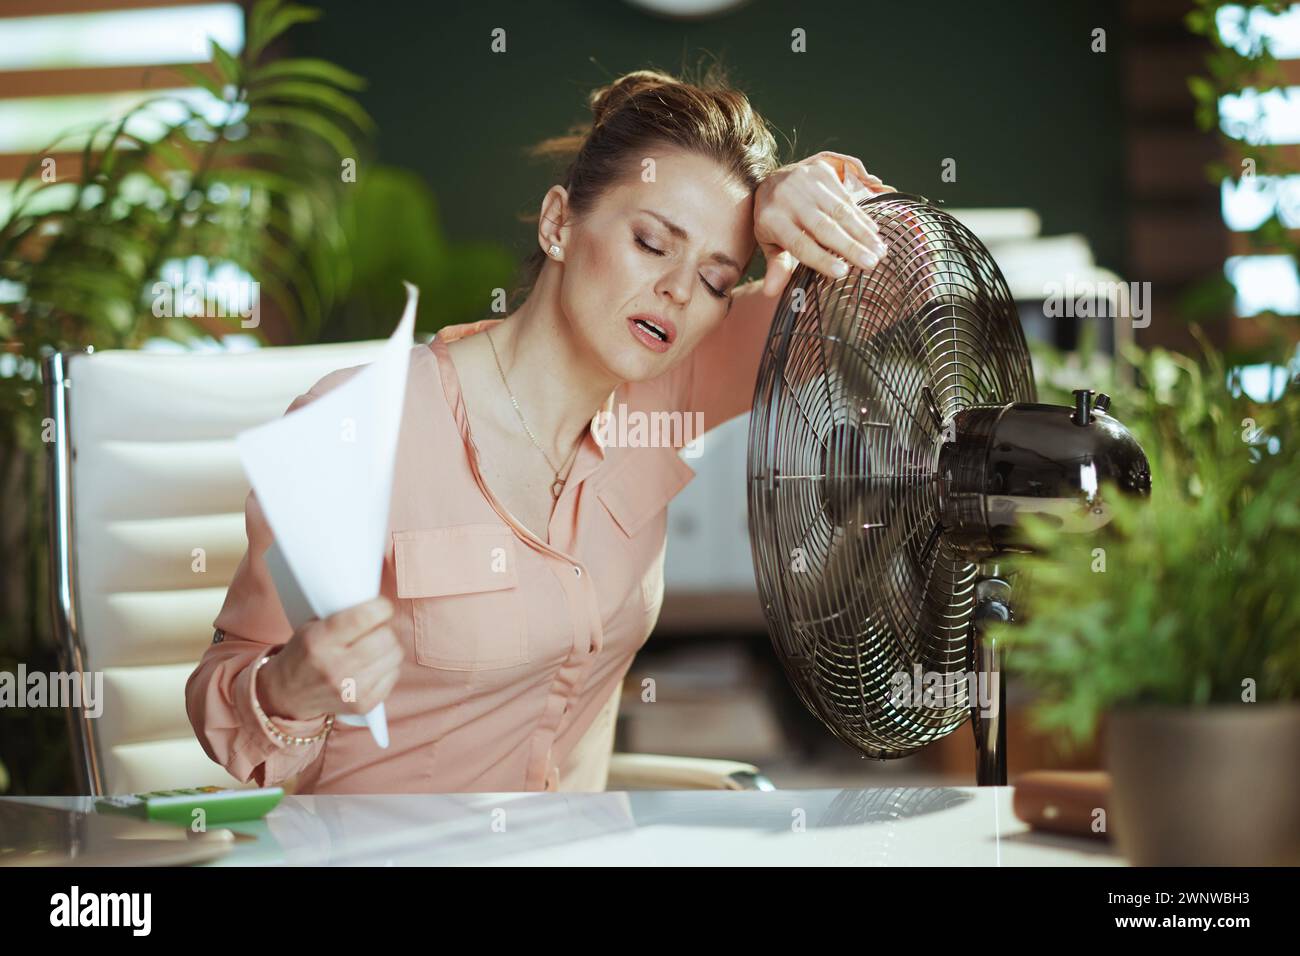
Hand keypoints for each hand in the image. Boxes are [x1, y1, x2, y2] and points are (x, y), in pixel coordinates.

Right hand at [257, 596, 401, 720]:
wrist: (288, 694)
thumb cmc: (304, 654)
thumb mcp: (311, 627)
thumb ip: (342, 615)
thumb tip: (377, 605)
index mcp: (319, 641)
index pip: (363, 617)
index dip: (380, 608)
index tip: (381, 606)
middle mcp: (335, 666)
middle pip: (385, 637)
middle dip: (384, 628)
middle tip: (374, 629)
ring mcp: (350, 689)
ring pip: (394, 655)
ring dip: (388, 647)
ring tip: (373, 647)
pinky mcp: (363, 705)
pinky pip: (394, 675)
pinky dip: (388, 667)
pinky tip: (372, 666)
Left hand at [753, 150, 896, 296]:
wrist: (771, 179)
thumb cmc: (774, 219)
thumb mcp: (768, 242)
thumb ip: (775, 265)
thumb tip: (770, 292)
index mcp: (772, 219)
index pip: (800, 243)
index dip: (821, 258)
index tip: (842, 273)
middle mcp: (788, 197)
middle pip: (824, 227)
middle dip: (850, 247)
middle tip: (871, 264)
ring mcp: (806, 181)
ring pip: (840, 211)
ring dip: (863, 233)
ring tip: (880, 252)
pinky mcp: (821, 171)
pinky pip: (846, 197)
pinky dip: (862, 217)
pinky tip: (874, 233)